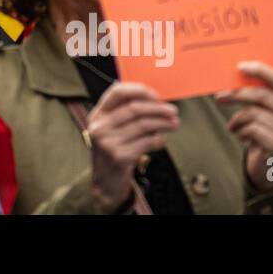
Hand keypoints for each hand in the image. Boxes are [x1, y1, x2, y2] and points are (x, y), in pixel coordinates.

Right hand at [86, 82, 178, 212]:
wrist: (105, 183)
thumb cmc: (114, 151)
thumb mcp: (112, 130)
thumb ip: (125, 115)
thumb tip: (156, 100)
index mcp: (97, 115)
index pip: (117, 92)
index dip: (139, 90)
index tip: (156, 95)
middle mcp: (100, 127)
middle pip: (134, 109)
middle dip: (158, 108)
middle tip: (173, 110)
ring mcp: (108, 143)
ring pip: (143, 125)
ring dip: (163, 123)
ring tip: (175, 124)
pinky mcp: (119, 157)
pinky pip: (146, 142)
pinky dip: (159, 140)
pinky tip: (162, 141)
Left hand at [216, 61, 272, 190]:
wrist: (270, 163)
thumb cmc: (263, 131)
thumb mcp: (263, 111)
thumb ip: (256, 95)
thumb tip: (231, 78)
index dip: (259, 70)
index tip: (239, 66)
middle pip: (261, 95)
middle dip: (236, 94)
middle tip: (219, 97)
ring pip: (253, 113)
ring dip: (237, 119)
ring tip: (233, 125)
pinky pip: (251, 129)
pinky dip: (240, 131)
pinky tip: (241, 135)